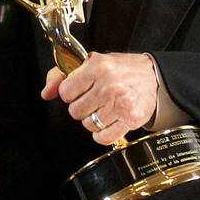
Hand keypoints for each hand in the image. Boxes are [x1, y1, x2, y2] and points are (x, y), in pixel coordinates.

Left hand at [41, 52, 156, 145]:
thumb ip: (62, 75)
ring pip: (88, 124)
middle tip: (94, 99)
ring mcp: (120, 103)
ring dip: (93, 120)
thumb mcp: (91, 63)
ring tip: (104, 108)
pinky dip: (102, 134)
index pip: (66, 92)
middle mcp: (108, 85)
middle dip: (82, 107)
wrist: (153, 76)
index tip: (81, 90)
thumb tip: (46, 93)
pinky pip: (103, 137)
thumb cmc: (120, 69)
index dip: (71, 93)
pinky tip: (108, 122)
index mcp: (97, 67)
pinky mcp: (130, 119)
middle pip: (75, 111)